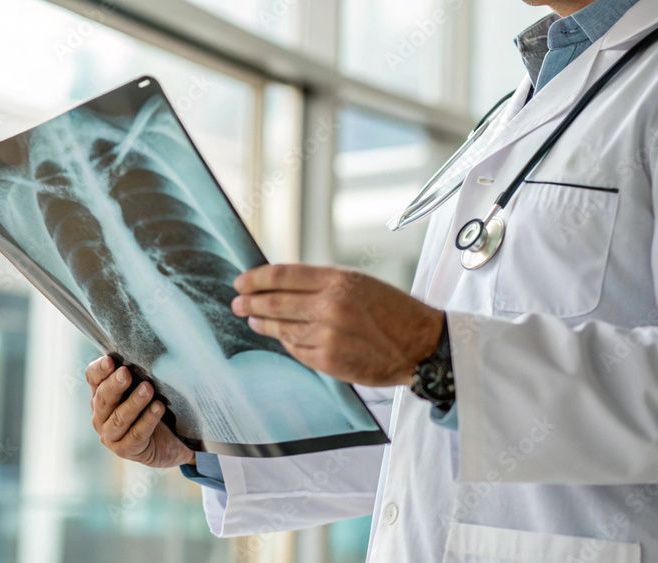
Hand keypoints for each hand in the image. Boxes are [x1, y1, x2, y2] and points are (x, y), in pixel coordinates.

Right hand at [86, 356, 195, 467]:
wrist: (169, 441)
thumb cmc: (152, 408)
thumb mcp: (144, 388)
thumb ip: (138, 373)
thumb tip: (145, 353)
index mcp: (101, 394)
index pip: (93, 378)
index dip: (99, 370)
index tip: (110, 360)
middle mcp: (100, 415)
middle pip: (103, 398)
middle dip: (114, 385)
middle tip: (127, 373)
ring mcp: (111, 435)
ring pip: (118, 418)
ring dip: (133, 403)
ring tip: (148, 389)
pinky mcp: (126, 450)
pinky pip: (136, 434)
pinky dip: (147, 420)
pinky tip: (158, 408)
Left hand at [231, 264, 443, 386]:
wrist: (421, 345)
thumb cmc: (392, 311)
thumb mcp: (359, 283)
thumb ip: (322, 283)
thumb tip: (282, 283)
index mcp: (338, 281)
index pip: (283, 275)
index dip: (256, 278)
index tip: (241, 281)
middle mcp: (330, 307)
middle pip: (274, 302)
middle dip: (250, 302)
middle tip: (237, 302)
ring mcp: (327, 336)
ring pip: (281, 328)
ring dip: (262, 323)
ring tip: (252, 319)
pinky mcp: (328, 361)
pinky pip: (296, 349)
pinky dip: (286, 342)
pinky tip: (281, 337)